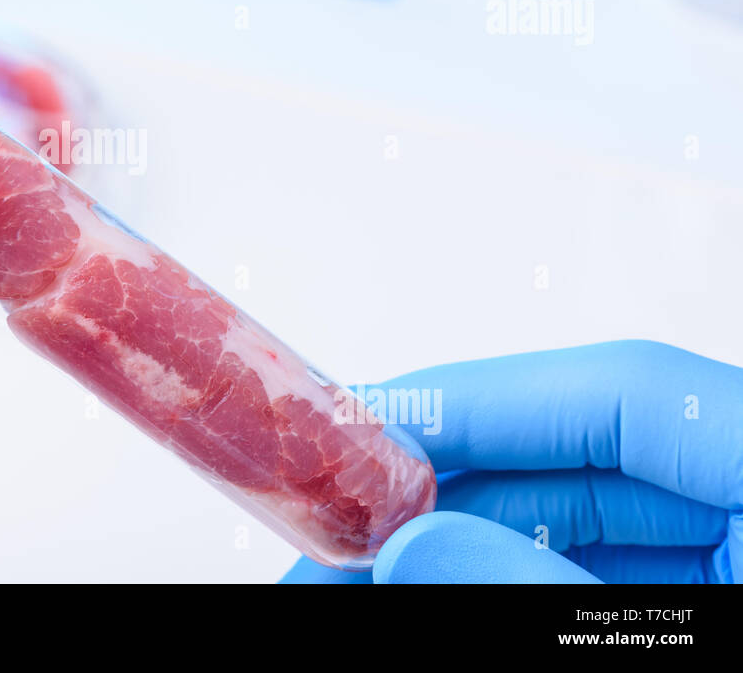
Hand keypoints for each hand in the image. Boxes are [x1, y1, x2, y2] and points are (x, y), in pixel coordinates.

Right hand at [282, 341, 740, 582]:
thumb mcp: (681, 647)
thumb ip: (548, 596)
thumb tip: (417, 550)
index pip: (619, 391)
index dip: (475, 403)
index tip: (360, 430)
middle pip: (581, 461)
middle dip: (445, 497)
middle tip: (336, 531)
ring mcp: (742, 547)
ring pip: (581, 524)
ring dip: (460, 546)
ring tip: (360, 574)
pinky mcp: (722, 593)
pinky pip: (608, 573)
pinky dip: (515, 579)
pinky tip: (430, 588)